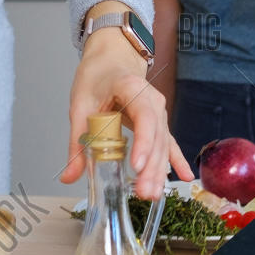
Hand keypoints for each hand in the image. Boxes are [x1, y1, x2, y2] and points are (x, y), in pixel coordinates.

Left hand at [62, 27, 193, 197]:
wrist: (112, 58)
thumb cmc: (97, 76)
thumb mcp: (80, 106)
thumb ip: (77, 143)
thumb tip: (69, 176)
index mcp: (132, 88)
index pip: (144, 117)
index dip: (143, 142)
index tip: (137, 165)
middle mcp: (152, 100)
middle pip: (156, 136)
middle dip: (151, 167)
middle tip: (144, 192)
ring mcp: (158, 112)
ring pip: (162, 144)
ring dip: (159, 170)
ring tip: (152, 195)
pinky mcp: (157, 122)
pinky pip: (168, 142)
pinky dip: (175, 160)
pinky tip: (185, 177)